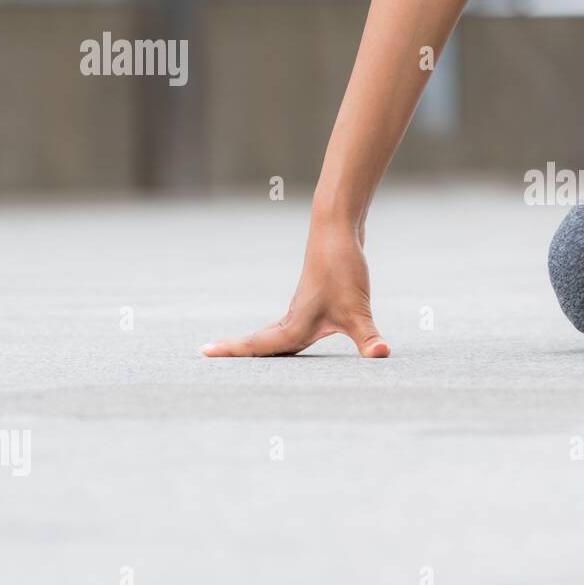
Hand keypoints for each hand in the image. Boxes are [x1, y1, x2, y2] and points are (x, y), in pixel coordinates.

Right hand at [202, 216, 389, 357]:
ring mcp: (302, 307)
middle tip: (208, 354)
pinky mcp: (314, 298)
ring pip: (275, 332)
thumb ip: (368, 336)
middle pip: (261, 341)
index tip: (202, 352)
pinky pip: (289, 323)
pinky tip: (289, 338)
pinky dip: (279, 334)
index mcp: (296, 324)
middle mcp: (294, 317)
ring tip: (241, 352)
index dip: (235, 352)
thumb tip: (381, 355)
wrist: (337, 229)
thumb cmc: (342, 268)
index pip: (261, 347)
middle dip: (239, 351)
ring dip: (257, 344)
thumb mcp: (358, 309)